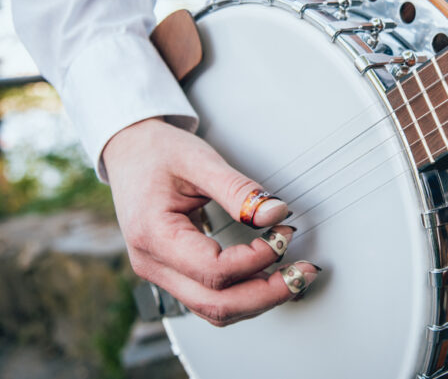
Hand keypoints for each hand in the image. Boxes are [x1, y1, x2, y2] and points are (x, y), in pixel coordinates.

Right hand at [103, 117, 318, 325]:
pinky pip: (209, 299)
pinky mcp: (173, 273)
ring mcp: (160, 273)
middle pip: (215, 305)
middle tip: (302, 272)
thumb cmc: (157, 152)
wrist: (130, 150)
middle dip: (267, 295)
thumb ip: (240, 190)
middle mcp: (152, 263)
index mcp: (153, 235)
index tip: (281, 236)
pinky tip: (269, 280)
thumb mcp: (200, 161)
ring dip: (258, 300)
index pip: (213, 270)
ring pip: (213, 311)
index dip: (255, 260)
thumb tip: (276, 214)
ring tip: (293, 277)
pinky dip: (243, 295)